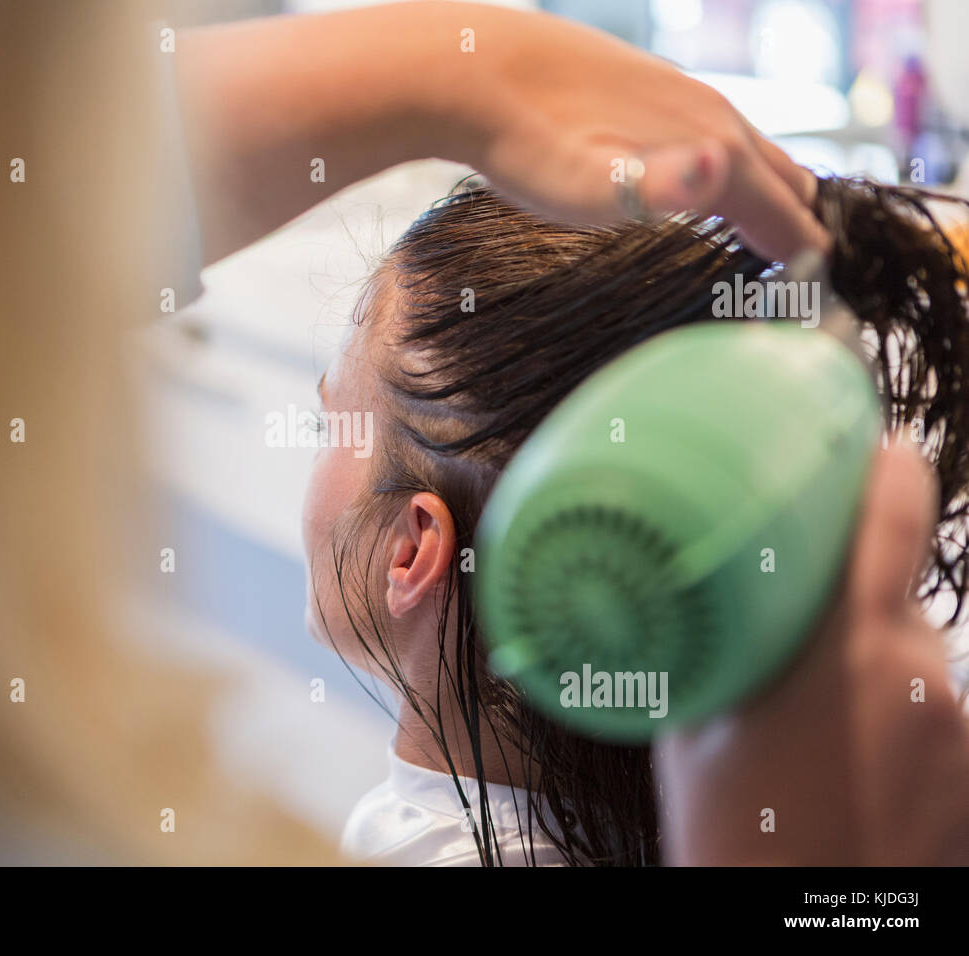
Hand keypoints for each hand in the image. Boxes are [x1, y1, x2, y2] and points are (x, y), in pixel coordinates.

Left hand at [437, 3, 828, 259]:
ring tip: (765, 235)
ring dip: (767, 193)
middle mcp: (712, 114)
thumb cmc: (529, 143)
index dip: (807, 265)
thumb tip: (714, 170)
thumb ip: (657, 190)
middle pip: (783, 179)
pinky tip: (697, 181)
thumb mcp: (587, 186)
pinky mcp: (651, 84)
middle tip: (800, 277)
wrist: (474, 69)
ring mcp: (683, 93)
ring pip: (750, 149)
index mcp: (712, 148)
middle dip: (798, 227)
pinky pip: (711, 133)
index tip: (815, 308)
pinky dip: (727, 166)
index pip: (786, 215)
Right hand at [653, 439, 968, 864]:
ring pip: (909, 661)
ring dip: (872, 675)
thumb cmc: (732, 828)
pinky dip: (896, 727)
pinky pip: (932, 715)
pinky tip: (848, 771)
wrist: (795, 925)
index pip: (896, 507)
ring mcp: (959, 724)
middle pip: (891, 596)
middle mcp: (923, 672)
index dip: (885, 464)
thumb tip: (695, 590)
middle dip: (847, 607)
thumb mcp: (695, 718)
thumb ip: (716, 643)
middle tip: (790, 646)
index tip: (866, 448)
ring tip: (813, 735)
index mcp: (849, 641)